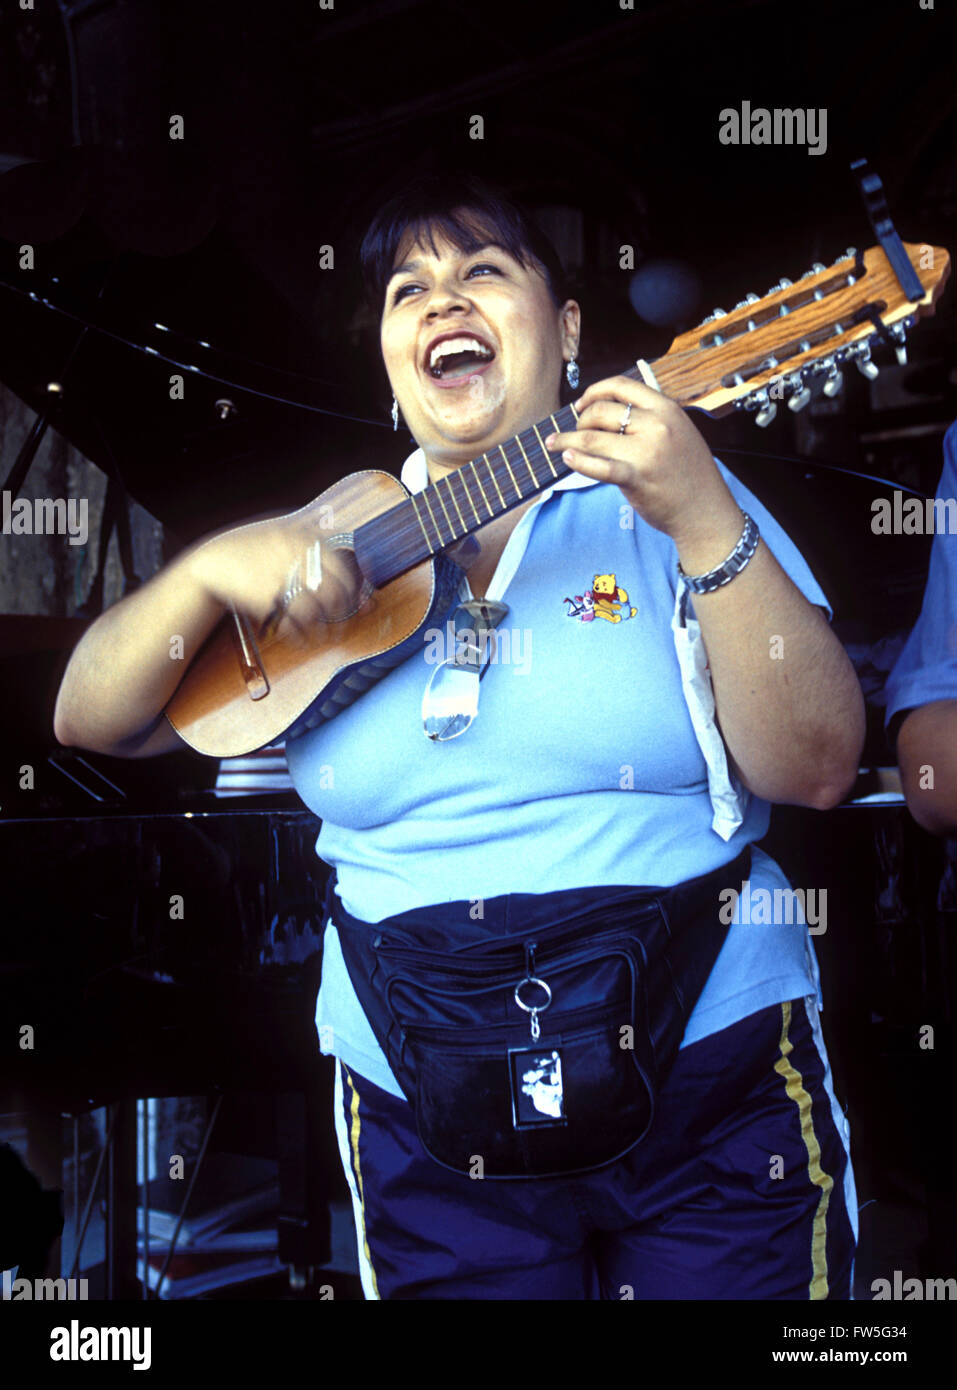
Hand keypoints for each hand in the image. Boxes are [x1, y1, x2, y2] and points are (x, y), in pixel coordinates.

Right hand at [187, 511, 362, 636]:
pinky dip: (301, 637)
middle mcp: (294, 554)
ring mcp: (280, 575)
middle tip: (343, 627)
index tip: (359, 603)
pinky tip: (302, 640)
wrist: (211, 563)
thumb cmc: (252, 553)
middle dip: (344, 615)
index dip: (356, 589)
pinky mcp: (265, 597)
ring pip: (317, 610)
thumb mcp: (283, 539)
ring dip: (325, 630)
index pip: (344, 566)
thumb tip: (354, 577)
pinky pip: (293, 623)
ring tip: (324, 637)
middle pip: (335, 591)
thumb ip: (317, 556)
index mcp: (302, 537)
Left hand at [544, 376, 743, 570]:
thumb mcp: (679, 431)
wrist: (704, 510)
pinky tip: (567, 459)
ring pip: (592, 438)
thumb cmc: (688, 474)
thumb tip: (607, 411)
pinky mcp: (635, 478)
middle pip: (600, 412)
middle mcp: (656, 426)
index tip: (580, 403)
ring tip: (555, 444)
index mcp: (666, 409)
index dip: (593, 391)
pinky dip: (577, 461)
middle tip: (575, 433)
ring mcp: (646, 452)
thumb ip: (650, 418)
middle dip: (580, 421)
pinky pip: (597, 466)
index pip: (621, 386)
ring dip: (567, 440)